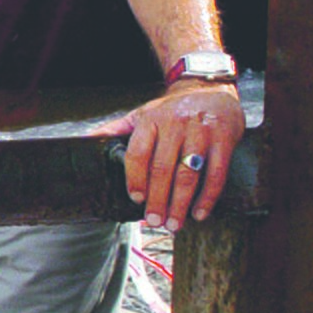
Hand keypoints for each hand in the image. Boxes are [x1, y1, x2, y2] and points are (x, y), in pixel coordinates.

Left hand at [107, 82, 245, 231]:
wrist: (209, 89)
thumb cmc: (172, 109)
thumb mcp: (143, 114)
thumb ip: (117, 129)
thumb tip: (88, 140)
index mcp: (151, 120)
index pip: (138, 153)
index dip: (135, 179)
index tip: (136, 199)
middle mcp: (175, 124)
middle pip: (163, 169)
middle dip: (158, 200)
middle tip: (154, 221)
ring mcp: (201, 131)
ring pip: (188, 173)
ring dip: (180, 203)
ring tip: (174, 224)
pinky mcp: (224, 138)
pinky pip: (216, 173)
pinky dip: (208, 196)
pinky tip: (199, 212)